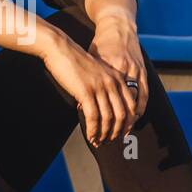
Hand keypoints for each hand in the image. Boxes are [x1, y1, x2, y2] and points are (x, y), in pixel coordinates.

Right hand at [39, 25, 142, 147]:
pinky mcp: (86, 92)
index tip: (122, 133)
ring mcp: (100, 87)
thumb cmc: (76, 61)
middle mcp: (112, 83)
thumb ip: (104, 85)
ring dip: (104, 133)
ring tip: (98, 141)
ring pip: (108, 118)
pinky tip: (90, 136)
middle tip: (110, 141)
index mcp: (117, 78)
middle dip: (117, 131)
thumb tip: (104, 105)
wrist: (61, 49)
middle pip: (122, 115)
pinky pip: (93, 117)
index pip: (130, 105)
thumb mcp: (97, 72)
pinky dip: (93, 130)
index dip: (128, 122)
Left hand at [89, 12, 148, 126]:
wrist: (117, 25)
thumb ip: (88, 82)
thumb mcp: (90, 63)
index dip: (99, 120)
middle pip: (119, 106)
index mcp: (106, 71)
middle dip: (113, 125)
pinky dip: (139, 108)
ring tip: (121, 133)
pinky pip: (143, 95)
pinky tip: (134, 118)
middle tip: (106, 138)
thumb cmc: (100, 45)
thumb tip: (81, 106)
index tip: (93, 132)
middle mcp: (122, 73)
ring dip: (127, 121)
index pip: (102, 102)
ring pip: (133, 103)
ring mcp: (134, 72)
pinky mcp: (142, 71)